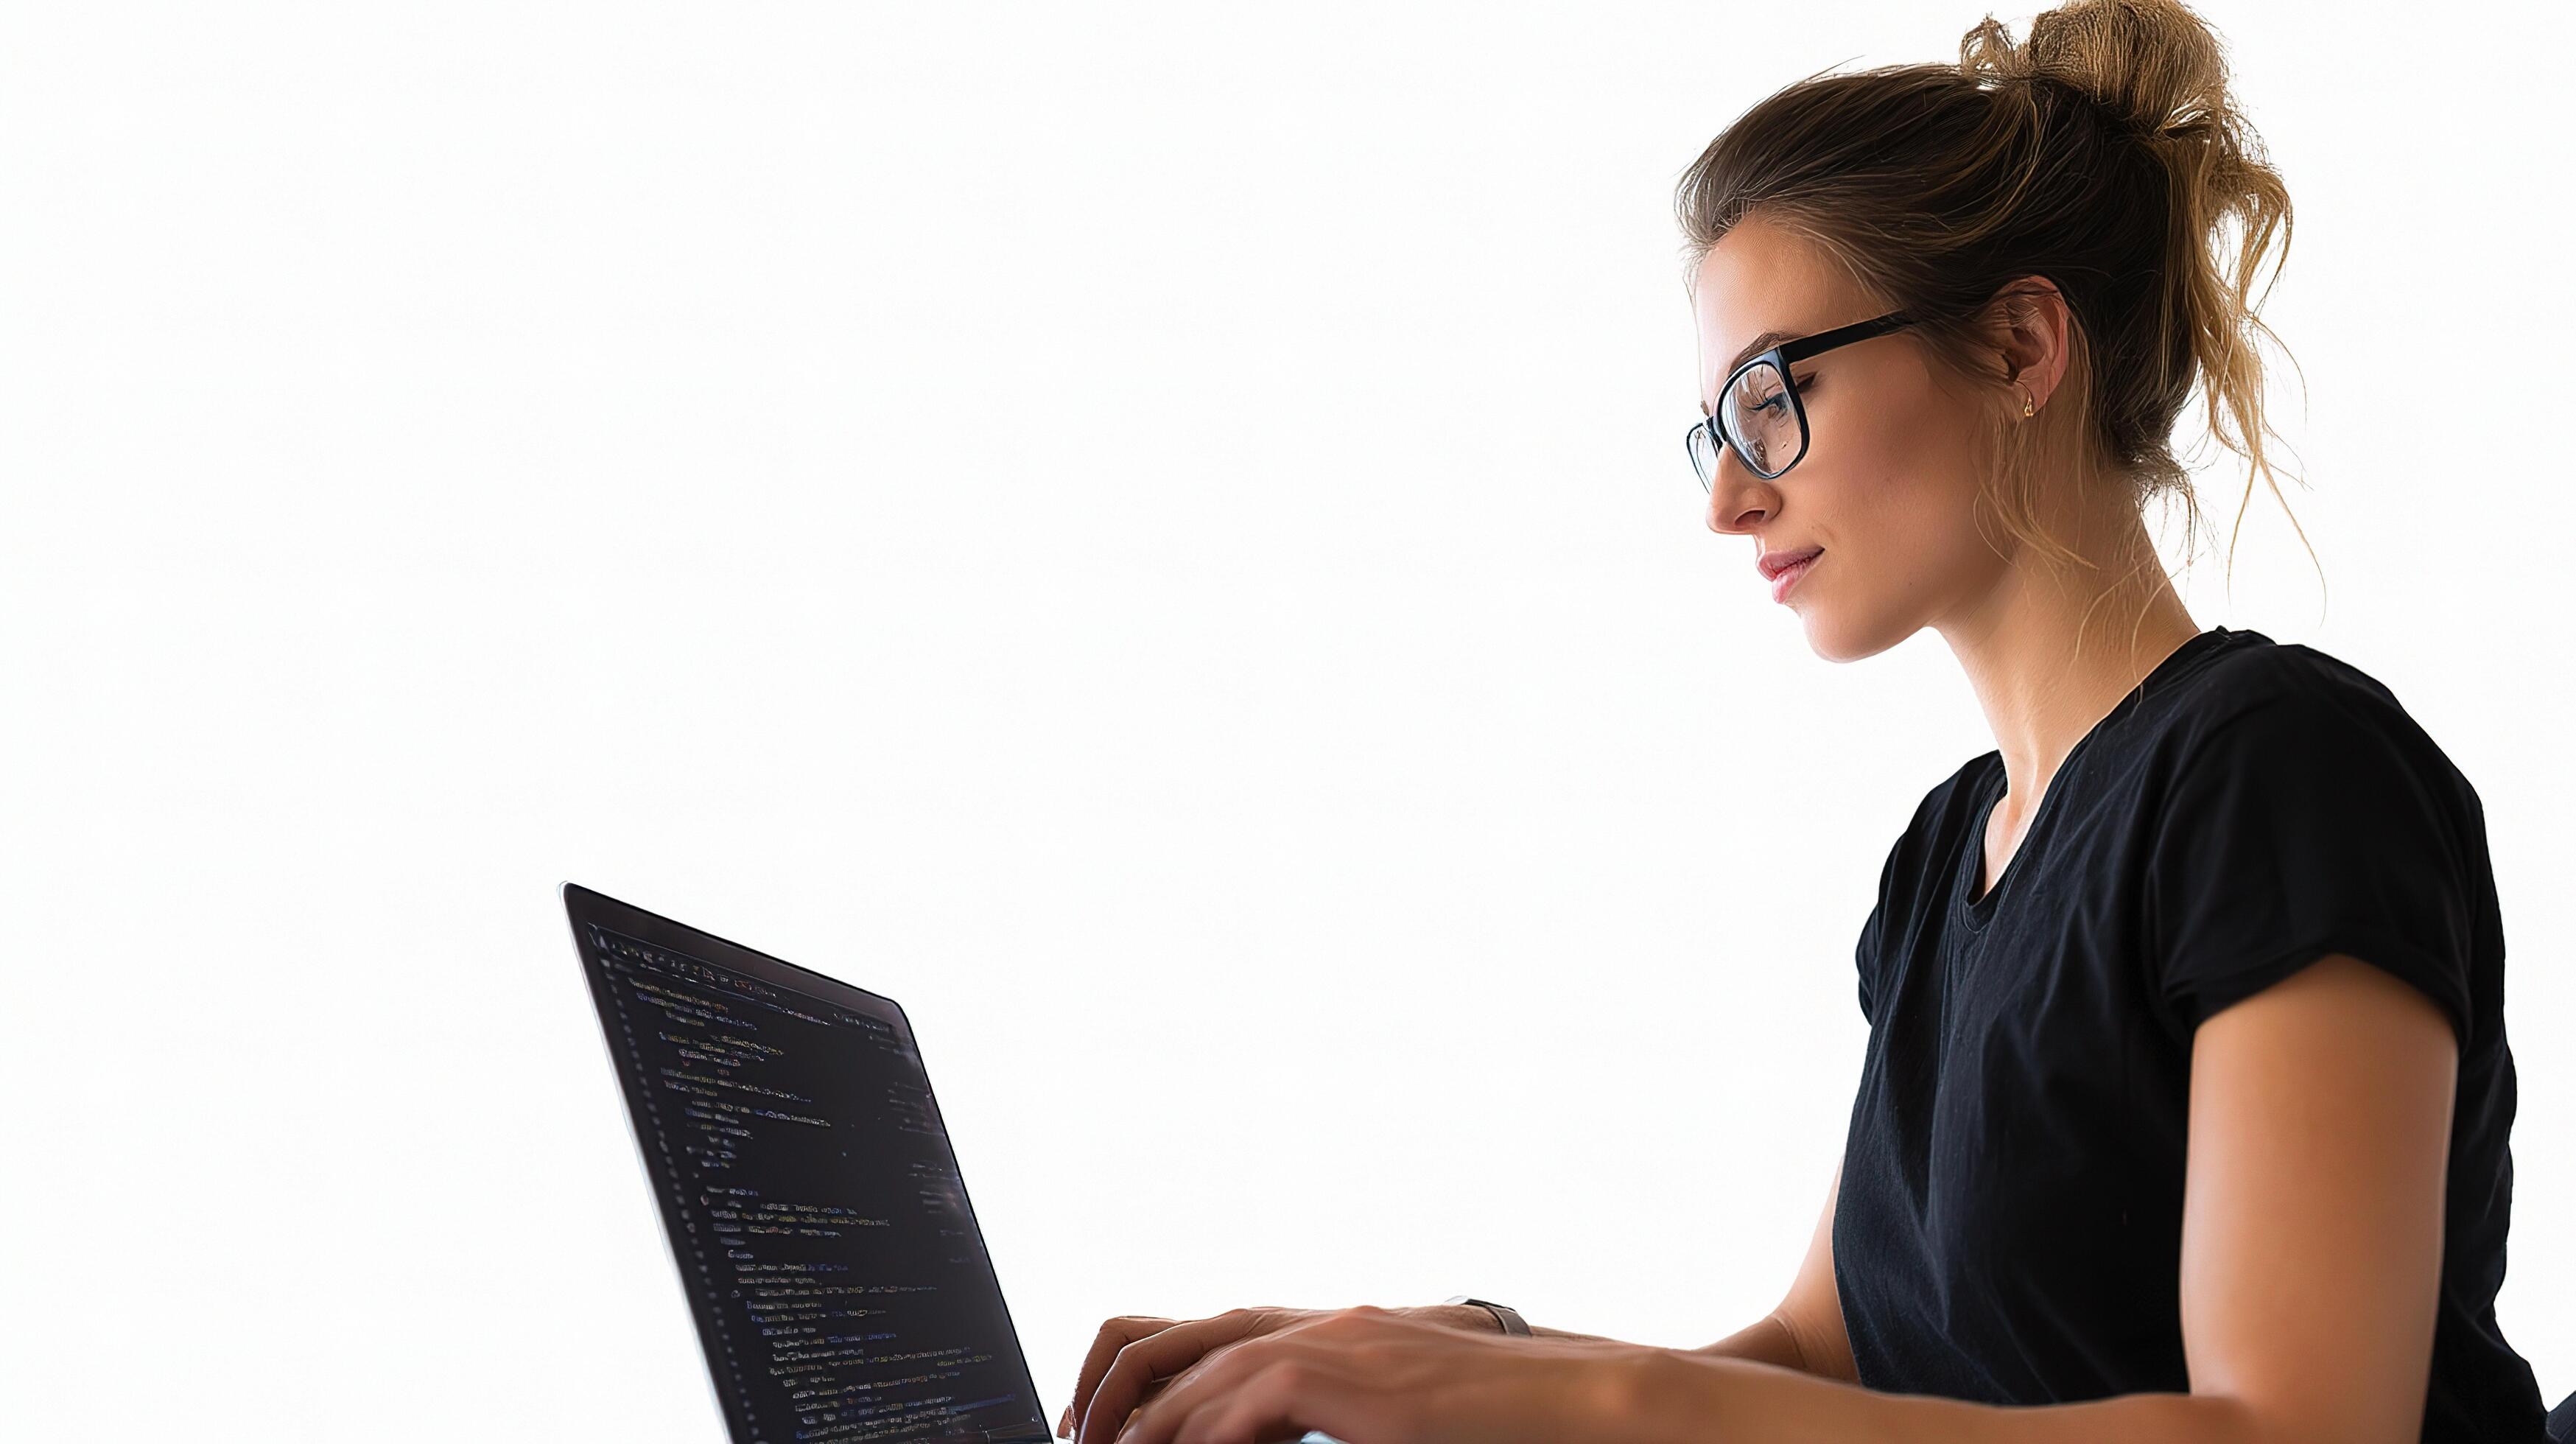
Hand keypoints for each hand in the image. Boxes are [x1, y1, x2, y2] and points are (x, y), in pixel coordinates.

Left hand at [1108, 1304, 1643, 1443]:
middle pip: (1186, 1346)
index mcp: (1324, 1332)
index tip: (1108, 1428)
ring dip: (1153, 1425)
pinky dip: (1209, 1433)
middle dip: (1125, 1400)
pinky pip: (1255, 1399)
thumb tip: (1255, 1440)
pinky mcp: (1354, 1377)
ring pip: (1209, 1374)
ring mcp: (1337, 1343)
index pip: (1206, 1339)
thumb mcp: (1386, 1415)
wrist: (1564, 1400)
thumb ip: (1322, 1419)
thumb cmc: (1487, 1417)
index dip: (1145, 1381)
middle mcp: (1319, 1325)